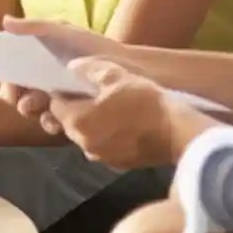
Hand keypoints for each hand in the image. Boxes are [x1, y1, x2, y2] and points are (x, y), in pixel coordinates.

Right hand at [0, 17, 127, 135]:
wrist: (129, 68)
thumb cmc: (95, 47)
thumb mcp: (64, 32)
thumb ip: (35, 28)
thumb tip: (5, 21)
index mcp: (40, 63)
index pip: (14, 75)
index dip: (8, 81)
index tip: (10, 84)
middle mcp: (46, 83)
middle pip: (21, 96)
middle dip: (19, 100)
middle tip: (27, 101)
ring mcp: (60, 101)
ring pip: (37, 112)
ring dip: (35, 113)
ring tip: (43, 110)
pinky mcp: (74, 116)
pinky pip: (56, 124)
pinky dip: (52, 123)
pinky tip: (56, 121)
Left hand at [45, 57, 177, 169]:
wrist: (177, 132)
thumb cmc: (143, 101)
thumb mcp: (116, 75)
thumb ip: (89, 69)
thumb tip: (72, 67)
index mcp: (77, 122)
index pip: (55, 106)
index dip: (63, 93)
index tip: (76, 85)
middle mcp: (84, 144)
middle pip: (69, 123)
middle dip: (77, 109)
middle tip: (95, 95)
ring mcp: (102, 158)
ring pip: (87, 137)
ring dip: (92, 125)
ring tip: (111, 109)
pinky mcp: (118, 165)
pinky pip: (104, 147)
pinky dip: (108, 137)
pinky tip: (124, 126)